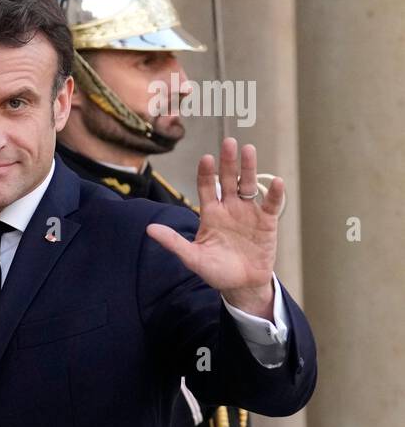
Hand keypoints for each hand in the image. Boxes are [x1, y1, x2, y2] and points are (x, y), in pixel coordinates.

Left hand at [146, 138, 283, 319]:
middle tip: (229, 142)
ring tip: (249, 150)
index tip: (206, 158)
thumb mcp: (192, 257)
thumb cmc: (215, 271)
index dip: (206, 173)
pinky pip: (271, 205)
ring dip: (249, 169)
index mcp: (210, 213)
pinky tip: (277, 181)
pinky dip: (274, 194)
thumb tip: (149, 229)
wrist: (241, 285)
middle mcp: (229, 208)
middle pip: (229, 180)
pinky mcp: (266, 222)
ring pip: (249, 186)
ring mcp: (248, 213)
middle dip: (228, 162)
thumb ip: (174, 242)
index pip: (207, 187)